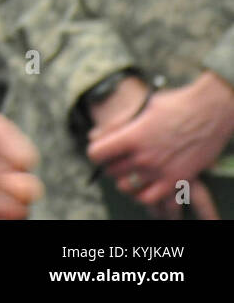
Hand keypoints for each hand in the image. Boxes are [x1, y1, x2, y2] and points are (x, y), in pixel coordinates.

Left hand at [87, 72, 233, 215]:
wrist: (208, 112)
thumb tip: (94, 136)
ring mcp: (160, 171)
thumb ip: (117, 125)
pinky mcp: (177, 180)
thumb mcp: (140, 108)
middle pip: (111, 170)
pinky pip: (150, 198)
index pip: (96, 153)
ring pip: (127, 186)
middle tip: (118, 157)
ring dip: (125, 179)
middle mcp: (144, 157)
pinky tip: (145, 183)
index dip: (95, 151)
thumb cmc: (173, 104)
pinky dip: (143, 193)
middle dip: (110, 163)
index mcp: (132, 136)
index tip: (101, 149)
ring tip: (130, 170)